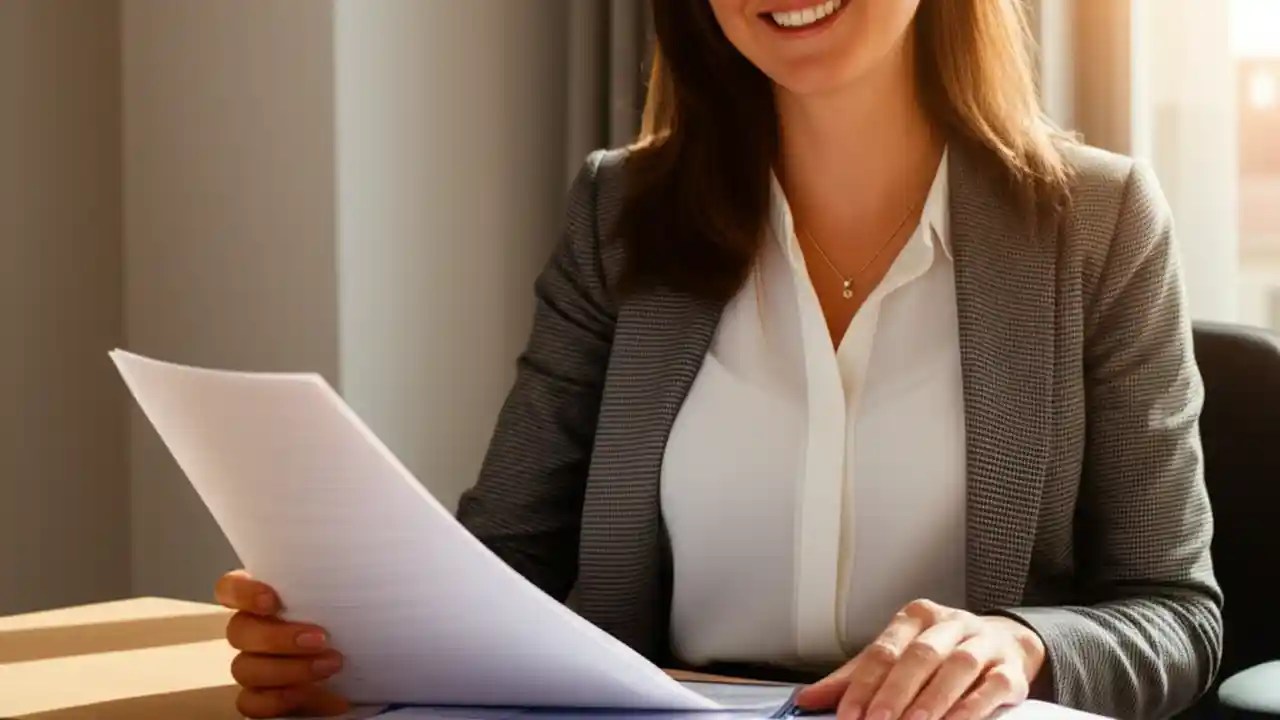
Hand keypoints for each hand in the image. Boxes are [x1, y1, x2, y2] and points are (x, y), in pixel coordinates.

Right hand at [215, 570, 350, 717]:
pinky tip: (314, 694)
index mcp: (263, 599)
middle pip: (239, 631)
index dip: (243, 592)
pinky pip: (252, 703)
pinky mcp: (259, 699)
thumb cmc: (350, 625)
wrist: (366, 668)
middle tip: (320, 639)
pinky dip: (282, 699)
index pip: (230, 588)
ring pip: (246, 668)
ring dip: (289, 669)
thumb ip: (334, 587)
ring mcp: (251, 666)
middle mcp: (251, 631)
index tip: (272, 600)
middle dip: (278, 637)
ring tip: (331, 665)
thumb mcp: (347, 600)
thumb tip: (359, 572)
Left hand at [795, 599, 1045, 719]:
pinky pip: (992, 686)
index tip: (848, 715)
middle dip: (895, 692)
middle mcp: (950, 624)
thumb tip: (806, 699)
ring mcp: (983, 644)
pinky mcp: (1010, 670)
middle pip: (919, 656)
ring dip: (932, 700)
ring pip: (957, 667)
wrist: (1007, 644)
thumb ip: (854, 679)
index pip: (884, 649)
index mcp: (916, 617)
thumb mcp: (897, 656)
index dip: (864, 684)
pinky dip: (972, 707)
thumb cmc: (941, 652)